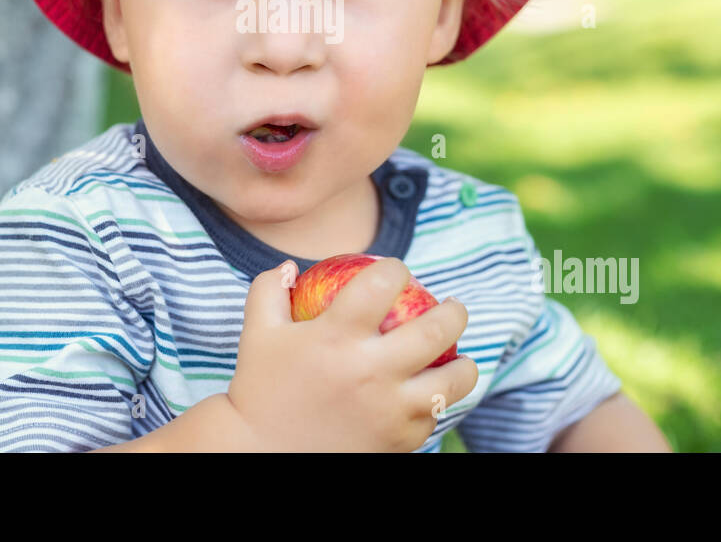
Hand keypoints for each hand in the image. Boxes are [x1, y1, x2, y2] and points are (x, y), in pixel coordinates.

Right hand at [225, 257, 478, 451]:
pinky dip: (435, 404)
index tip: (396, 271)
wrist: (262, 454)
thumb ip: (270, 290)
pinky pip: (432, 417)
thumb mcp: (257, 333)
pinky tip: (431, 395)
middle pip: (435, 329)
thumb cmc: (259, 390)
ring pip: (452, 381)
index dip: (394, 268)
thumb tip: (292, 265)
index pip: (381, 283)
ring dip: (463, 365)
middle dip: (453, 311)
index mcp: (336, 336)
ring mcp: (389, 409)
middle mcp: (370, 370)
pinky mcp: (398, 441)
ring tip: (461, 358)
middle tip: (452, 306)